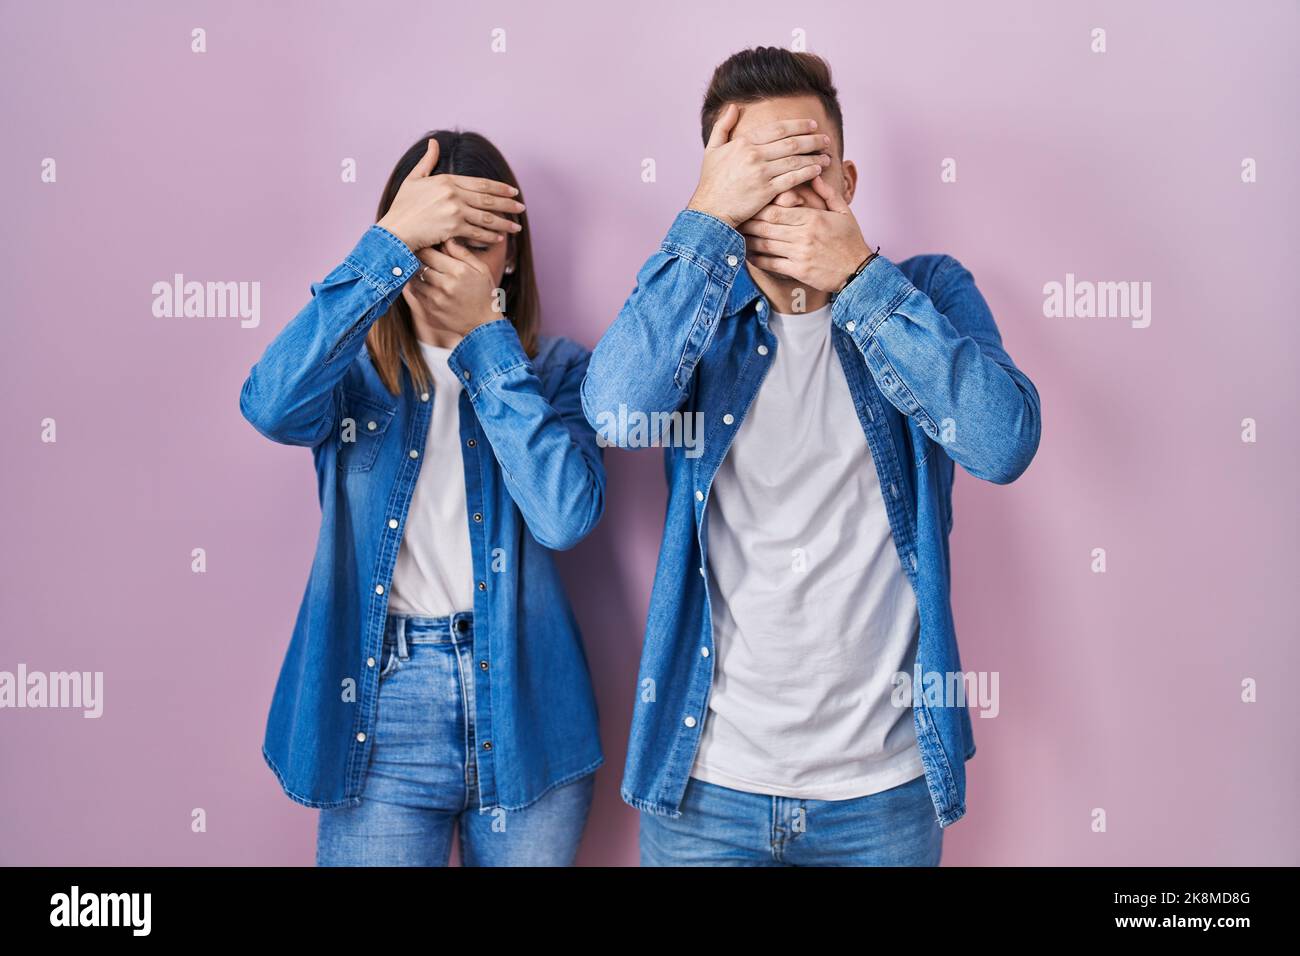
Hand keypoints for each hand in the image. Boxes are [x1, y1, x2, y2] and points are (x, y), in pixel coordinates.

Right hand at [378, 139, 525, 250]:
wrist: (395, 230)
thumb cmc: (402, 206)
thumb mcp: (414, 179)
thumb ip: (427, 161)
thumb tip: (434, 143)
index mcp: (447, 180)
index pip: (481, 183)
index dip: (500, 188)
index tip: (513, 191)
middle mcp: (453, 193)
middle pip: (488, 199)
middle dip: (508, 204)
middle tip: (521, 208)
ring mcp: (454, 210)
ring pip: (486, 217)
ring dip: (504, 223)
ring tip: (516, 227)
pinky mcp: (453, 228)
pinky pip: (477, 233)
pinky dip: (490, 236)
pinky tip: (500, 238)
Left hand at [402, 239, 498, 337]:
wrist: (483, 324)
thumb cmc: (484, 293)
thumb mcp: (481, 269)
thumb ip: (463, 253)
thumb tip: (447, 239)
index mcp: (459, 271)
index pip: (429, 252)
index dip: (424, 247)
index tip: (424, 244)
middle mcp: (446, 284)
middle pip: (419, 264)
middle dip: (417, 257)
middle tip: (417, 252)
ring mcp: (436, 298)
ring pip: (415, 277)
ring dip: (415, 271)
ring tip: (420, 266)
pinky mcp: (430, 309)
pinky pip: (416, 291)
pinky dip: (416, 284)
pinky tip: (423, 281)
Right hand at [686, 104, 831, 228]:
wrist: (710, 211)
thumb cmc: (711, 182)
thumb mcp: (712, 150)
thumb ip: (723, 126)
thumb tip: (733, 107)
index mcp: (744, 142)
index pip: (778, 129)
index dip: (799, 125)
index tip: (812, 125)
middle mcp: (754, 154)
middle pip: (791, 142)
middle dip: (813, 139)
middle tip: (825, 139)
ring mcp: (761, 173)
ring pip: (795, 159)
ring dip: (814, 156)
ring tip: (827, 155)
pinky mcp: (767, 191)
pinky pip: (793, 178)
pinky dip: (808, 172)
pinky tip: (818, 169)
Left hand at [738, 175, 872, 291]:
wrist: (860, 271)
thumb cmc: (851, 240)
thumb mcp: (844, 212)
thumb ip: (827, 194)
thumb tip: (813, 175)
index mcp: (813, 218)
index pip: (778, 209)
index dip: (759, 207)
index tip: (747, 204)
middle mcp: (804, 235)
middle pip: (767, 226)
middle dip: (749, 222)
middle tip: (735, 218)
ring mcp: (800, 254)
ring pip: (766, 245)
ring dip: (749, 241)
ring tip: (736, 236)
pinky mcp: (799, 271)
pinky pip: (772, 264)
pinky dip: (758, 260)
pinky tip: (748, 256)